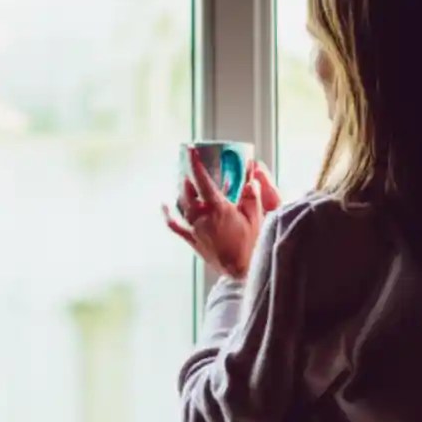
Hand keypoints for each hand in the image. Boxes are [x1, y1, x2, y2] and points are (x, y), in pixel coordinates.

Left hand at [163, 150, 280, 278]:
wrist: (242, 271)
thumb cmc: (252, 245)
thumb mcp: (256, 217)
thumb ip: (252, 195)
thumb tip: (251, 176)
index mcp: (219, 209)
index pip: (203, 181)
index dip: (196, 164)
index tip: (191, 150)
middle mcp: (202, 218)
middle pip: (188, 192)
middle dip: (189, 177)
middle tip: (192, 168)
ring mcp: (195, 229)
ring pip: (181, 206)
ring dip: (182, 192)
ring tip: (186, 182)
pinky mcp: (192, 240)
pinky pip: (175, 225)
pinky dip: (168, 214)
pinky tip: (164, 204)